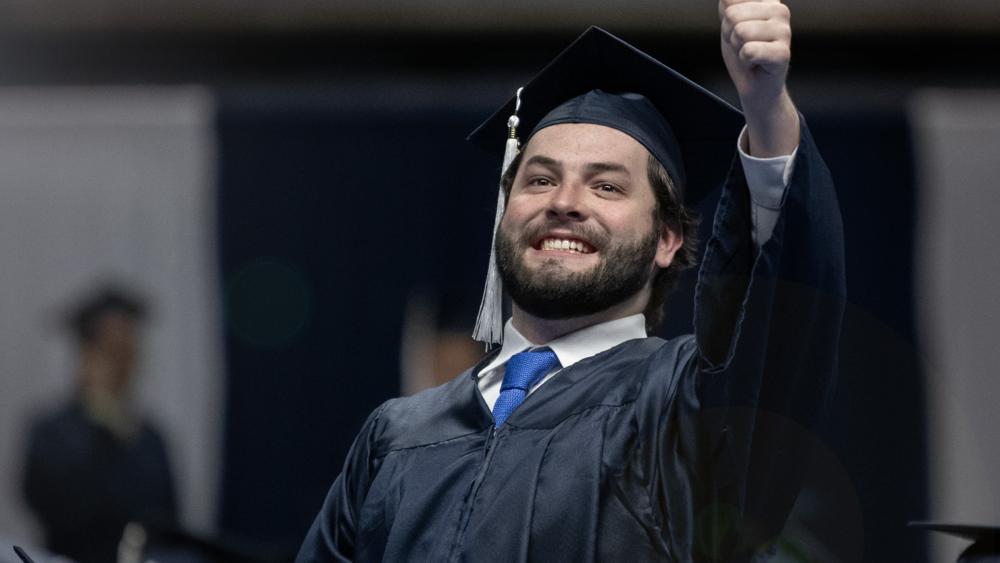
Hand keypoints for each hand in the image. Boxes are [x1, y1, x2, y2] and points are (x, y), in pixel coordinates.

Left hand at [719, 0, 798, 155]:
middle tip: (743, 45)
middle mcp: (780, 10)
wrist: (754, 85)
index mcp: (768, 0)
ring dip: (738, 48)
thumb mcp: (729, 22)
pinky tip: (755, 63)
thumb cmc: (743, 52)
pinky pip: (749, 50)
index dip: (726, 19)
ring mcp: (784, 31)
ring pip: (740, 32)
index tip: (737, 29)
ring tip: (749, 54)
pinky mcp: (783, 53)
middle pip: (732, 15)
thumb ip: (729, 3)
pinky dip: (744, 61)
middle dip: (730, 35)